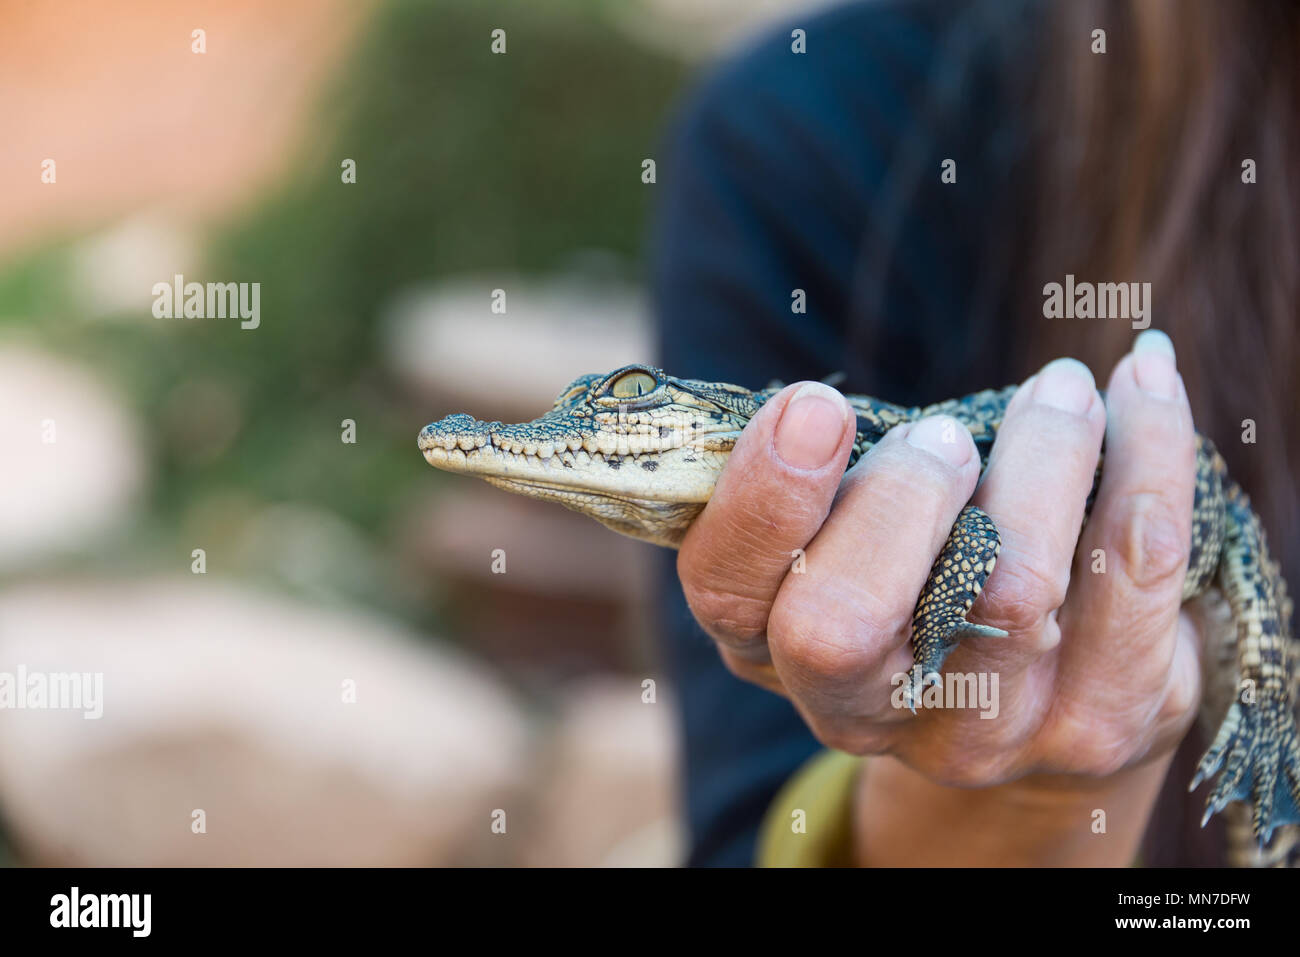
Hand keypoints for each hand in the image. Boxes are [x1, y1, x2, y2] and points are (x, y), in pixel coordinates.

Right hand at [676, 331, 1201, 863]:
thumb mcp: (843, 531)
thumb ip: (818, 481)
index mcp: (770, 646)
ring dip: (1042, 452)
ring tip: (1058, 392)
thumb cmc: (922, 573)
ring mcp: (980, 732)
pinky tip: (1141, 383)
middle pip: (841, 622)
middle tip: (944, 436)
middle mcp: (859, 710)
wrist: (1049, 704)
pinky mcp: (1097, 721)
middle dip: (897, 497)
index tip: (817, 406)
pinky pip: (1134, 568)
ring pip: (1010, 587)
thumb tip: (812, 409)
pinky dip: (1148, 451)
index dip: (765, 497)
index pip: (728, 588)